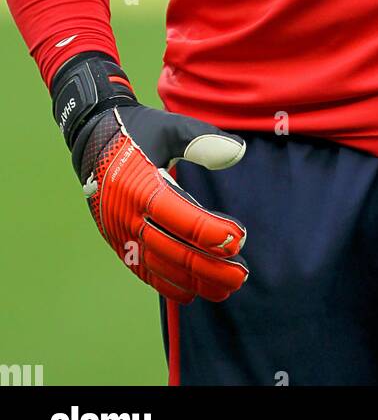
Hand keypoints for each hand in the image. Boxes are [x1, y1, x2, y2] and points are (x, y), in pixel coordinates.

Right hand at [52, 54, 248, 302]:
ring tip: (226, 288)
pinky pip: (144, 271)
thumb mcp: (170, 127)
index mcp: (141, 186)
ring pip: (160, 267)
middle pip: (172, 250)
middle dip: (209, 267)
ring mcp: (121, 234)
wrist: (94, 142)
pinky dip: (168, 284)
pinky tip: (194, 292)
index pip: (180, 218)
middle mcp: (128, 215)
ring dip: (194, 281)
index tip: (238, 240)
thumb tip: (239, 152)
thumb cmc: (139, 132)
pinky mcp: (118, 243)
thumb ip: (203, 139)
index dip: (210, 233)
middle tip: (241, 275)